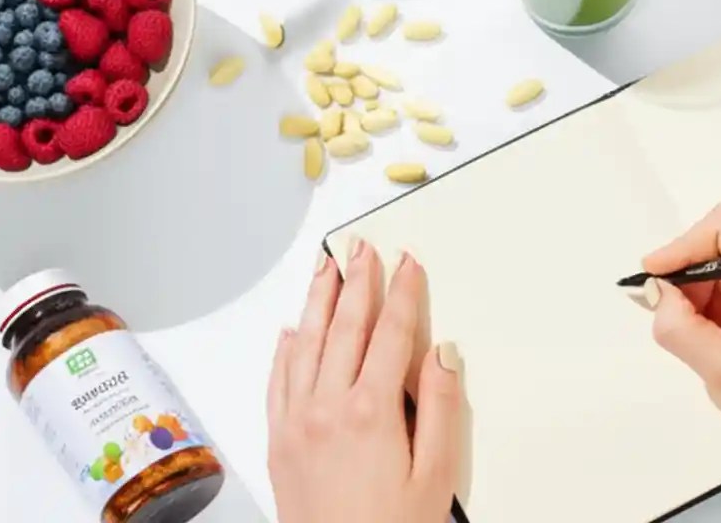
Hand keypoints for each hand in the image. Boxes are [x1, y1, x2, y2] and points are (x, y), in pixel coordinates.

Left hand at [267, 240, 462, 522]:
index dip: (402, 293)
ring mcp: (296, 422)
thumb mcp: (435, 473)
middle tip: (359, 246)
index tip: (407, 263)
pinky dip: (284, 348)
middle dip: (355, 281)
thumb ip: (439, 408)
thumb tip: (443, 353)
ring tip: (323, 267)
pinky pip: (277, 380)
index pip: (390, 334)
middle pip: (343, 327)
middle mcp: (327, 407)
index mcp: (371, 411)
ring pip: (304, 344)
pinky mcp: (278, 441)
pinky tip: (290, 329)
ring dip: (315, 301)